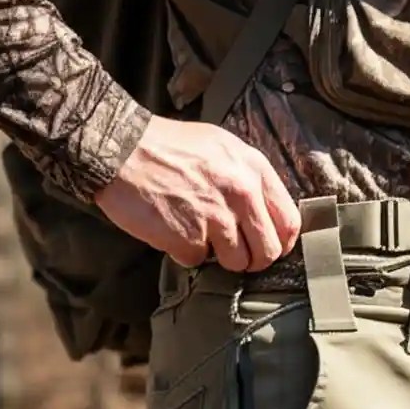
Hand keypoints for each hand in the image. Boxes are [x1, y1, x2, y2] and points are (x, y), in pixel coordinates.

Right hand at [94, 115, 300, 271]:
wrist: (120, 148)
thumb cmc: (168, 146)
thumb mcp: (221, 147)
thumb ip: (248, 178)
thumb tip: (264, 212)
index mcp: (253, 169)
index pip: (289, 221)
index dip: (281, 241)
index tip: (269, 246)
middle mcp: (241, 193)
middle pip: (268, 250)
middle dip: (253, 259)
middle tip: (235, 254)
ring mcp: (216, 217)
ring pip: (237, 262)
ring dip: (218, 257)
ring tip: (198, 234)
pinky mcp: (189, 238)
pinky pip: (197, 260)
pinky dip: (185, 252)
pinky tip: (172, 230)